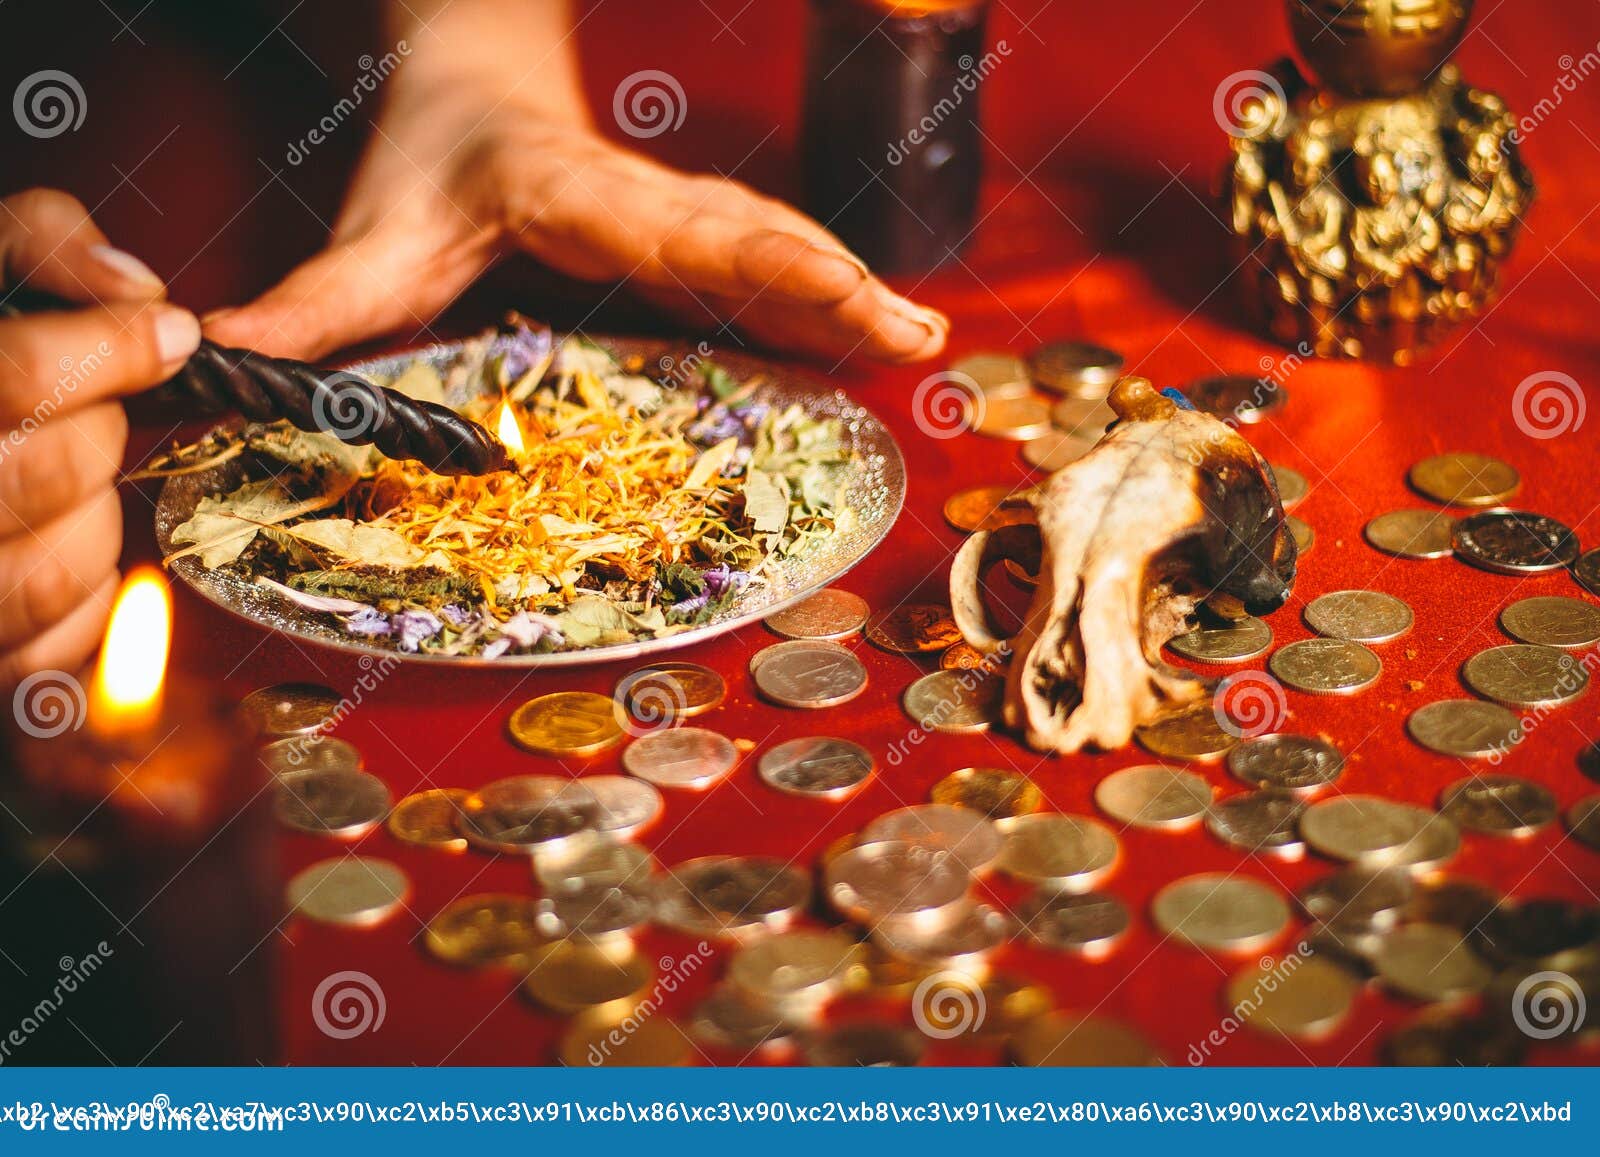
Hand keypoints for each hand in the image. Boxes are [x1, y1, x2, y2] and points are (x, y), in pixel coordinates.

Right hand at [0, 189, 200, 683]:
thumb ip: (44, 245)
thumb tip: (142, 293)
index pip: (14, 376)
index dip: (110, 351)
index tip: (173, 336)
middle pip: (49, 473)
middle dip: (97, 434)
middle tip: (88, 413)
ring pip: (56, 569)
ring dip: (94, 518)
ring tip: (61, 479)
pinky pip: (51, 649)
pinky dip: (82, 599)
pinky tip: (61, 545)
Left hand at [205, 89, 949, 364]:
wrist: (475, 87)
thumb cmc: (431, 165)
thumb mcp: (375, 232)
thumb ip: (319, 302)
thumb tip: (221, 360)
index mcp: (580, 196)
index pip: (680, 230)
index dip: (761, 263)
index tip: (831, 292)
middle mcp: (650, 201)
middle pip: (756, 236)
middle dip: (839, 285)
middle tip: (917, 338)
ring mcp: (683, 215)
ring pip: (781, 243)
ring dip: (852, 292)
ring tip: (926, 340)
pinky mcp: (698, 236)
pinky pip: (774, 262)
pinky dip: (831, 299)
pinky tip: (885, 338)